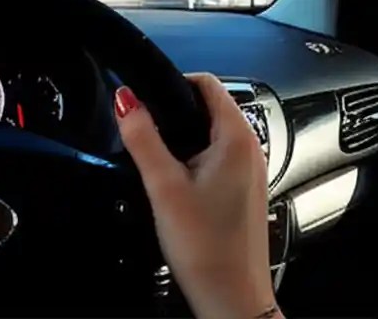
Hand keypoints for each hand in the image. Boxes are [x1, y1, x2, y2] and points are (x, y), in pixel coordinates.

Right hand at [115, 74, 280, 318]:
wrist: (231, 295)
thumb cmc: (207, 248)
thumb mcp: (163, 186)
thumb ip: (142, 137)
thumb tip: (125, 100)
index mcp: (237, 138)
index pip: (208, 83)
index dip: (174, 82)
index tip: (149, 98)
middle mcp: (252, 150)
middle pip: (210, 106)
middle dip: (176, 113)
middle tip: (148, 135)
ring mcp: (252, 171)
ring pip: (214, 134)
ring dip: (185, 138)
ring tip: (161, 163)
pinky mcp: (246, 190)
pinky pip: (220, 158)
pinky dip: (197, 160)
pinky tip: (179, 185)